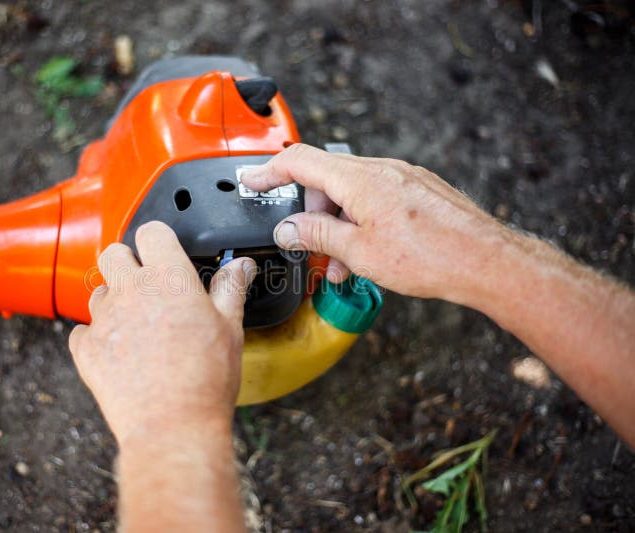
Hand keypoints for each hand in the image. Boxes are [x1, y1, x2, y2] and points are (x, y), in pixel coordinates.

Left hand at [68, 221, 256, 446]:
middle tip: (146, 285)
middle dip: (127, 262)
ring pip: (97, 291)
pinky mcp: (86, 349)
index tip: (165, 252)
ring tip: (137, 324)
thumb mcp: (230, 328)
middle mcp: (132, 291)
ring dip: (113, 301)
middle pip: (113, 253)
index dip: (159, 240)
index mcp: (170, 279)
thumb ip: (230, 289)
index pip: (152, 232)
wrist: (172, 427)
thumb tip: (239, 266)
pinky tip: (118, 352)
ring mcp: (105, 319)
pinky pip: (82, 330)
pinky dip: (96, 338)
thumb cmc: (205, 380)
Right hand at [240, 144, 510, 303]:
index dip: (269, 171)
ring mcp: (404, 177)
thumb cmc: (431, 257)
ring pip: (353, 192)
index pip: (300, 161)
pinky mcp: (419, 189)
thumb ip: (317, 235)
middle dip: (312, 214)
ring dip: (338, 224)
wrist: (487, 261)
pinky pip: (377, 197)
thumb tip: (289, 228)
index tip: (251, 180)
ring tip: (343, 264)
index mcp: (360, 179)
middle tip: (312, 248)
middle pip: (326, 179)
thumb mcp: (359, 252)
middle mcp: (382, 169)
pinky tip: (369, 252)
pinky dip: (362, 220)